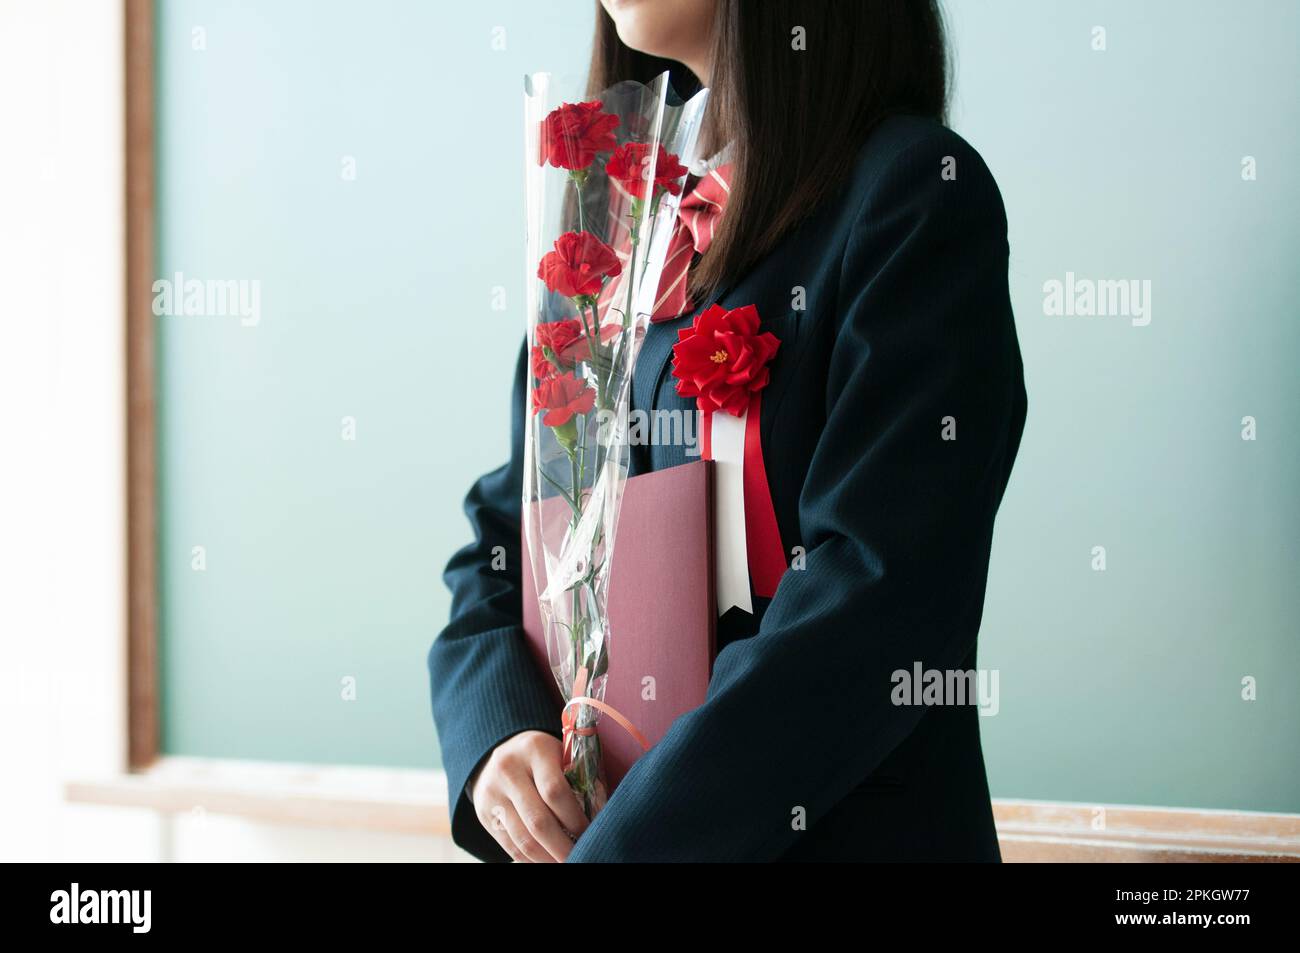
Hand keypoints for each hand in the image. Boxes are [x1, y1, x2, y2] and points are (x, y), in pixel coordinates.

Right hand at [468, 730, 589, 861]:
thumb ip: (577, 778)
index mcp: (535, 750)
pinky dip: (531, 860)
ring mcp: (493, 794)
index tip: (591, 834)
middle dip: (562, 846)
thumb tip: (599, 817)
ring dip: (547, 858)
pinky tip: (547, 862)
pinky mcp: (484, 815)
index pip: (555, 791)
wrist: (499, 755)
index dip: (575, 819)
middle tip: (582, 857)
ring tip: (566, 862)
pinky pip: (509, 846)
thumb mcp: (559, 754)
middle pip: (538, 820)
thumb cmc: (543, 757)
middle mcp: (509, 770)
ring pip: (522, 839)